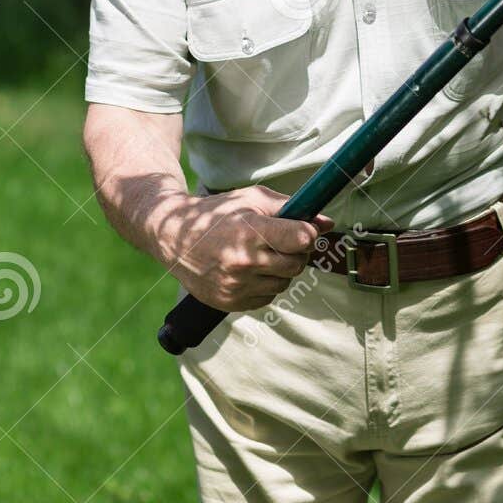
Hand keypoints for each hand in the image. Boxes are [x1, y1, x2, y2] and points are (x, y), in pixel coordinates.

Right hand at [159, 185, 333, 311]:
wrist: (174, 237)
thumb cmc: (217, 213)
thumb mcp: (252, 199)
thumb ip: (291, 210)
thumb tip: (328, 223)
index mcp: (250, 232)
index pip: (302, 239)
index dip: (308, 233)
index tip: (302, 229)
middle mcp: (243, 262)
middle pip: (297, 264)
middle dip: (297, 252)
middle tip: (284, 241)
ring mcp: (236, 286)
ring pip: (284, 283)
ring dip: (282, 270)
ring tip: (263, 254)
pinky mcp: (230, 303)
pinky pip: (267, 298)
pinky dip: (266, 285)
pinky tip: (251, 270)